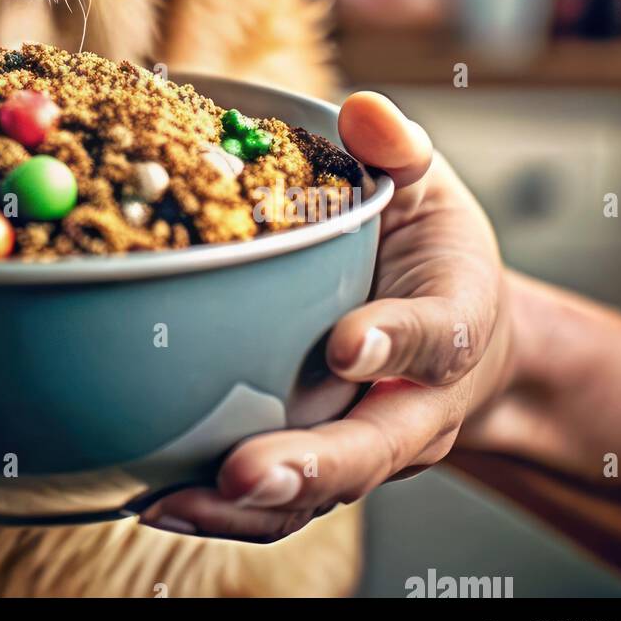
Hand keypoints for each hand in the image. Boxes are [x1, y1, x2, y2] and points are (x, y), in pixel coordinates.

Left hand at [140, 91, 511, 539]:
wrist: (463, 330)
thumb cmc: (430, 246)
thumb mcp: (428, 185)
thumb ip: (401, 148)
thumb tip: (361, 111)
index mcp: (456, 322)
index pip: (440, 336)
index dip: (398, 342)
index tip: (348, 345)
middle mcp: (418, 402)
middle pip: (375, 448)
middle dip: (311, 464)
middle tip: (246, 469)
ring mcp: (372, 443)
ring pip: (323, 491)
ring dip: (251, 505)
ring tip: (173, 503)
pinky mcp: (327, 460)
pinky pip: (284, 501)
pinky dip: (224, 508)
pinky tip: (156, 501)